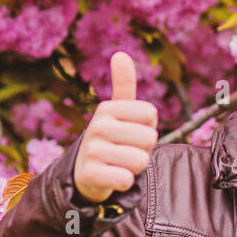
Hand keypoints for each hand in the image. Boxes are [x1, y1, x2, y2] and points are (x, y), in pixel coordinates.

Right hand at [72, 52, 157, 203]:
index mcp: (107, 108)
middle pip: (149, 138)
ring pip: (140, 160)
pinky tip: (112, 177)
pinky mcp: (89, 174)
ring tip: (119, 163)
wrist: (86, 173)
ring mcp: (91, 150)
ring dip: (135, 167)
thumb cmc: (111, 139)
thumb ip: (123, 85)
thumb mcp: (117, 112)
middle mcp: (97, 126)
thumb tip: (120, 54)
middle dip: (143, 149)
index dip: (148, 127)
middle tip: (126, 150)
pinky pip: (125, 178)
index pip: (151, 114)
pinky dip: (124, 182)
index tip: (132, 132)